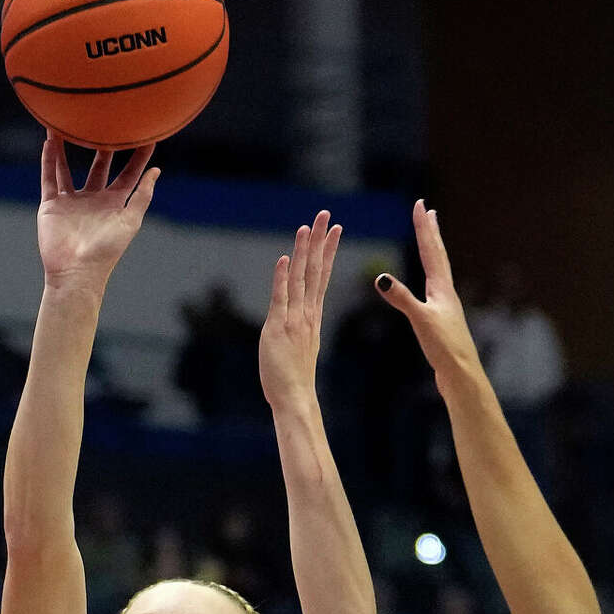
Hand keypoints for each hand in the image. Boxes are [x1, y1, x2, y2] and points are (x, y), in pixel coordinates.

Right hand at [37, 132, 159, 290]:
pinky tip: (50, 140)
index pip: (128, 175)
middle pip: (98, 167)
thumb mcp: (130, 221)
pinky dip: (49, 160)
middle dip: (101, 146)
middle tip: (105, 121)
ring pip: (68, 168)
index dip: (136, 157)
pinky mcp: (51, 205)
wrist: (76, 271)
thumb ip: (142, 196)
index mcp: (115, 204)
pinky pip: (49, 177)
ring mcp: (71, 201)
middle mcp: (93, 200)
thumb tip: (156, 171)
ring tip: (68, 123)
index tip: (144, 135)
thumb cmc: (107, 250)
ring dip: (67, 147)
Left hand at [260, 209, 341, 409]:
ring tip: (308, 227)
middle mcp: (307, 313)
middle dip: (321, 241)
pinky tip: (285, 259)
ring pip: (301, 278)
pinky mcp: (278, 327)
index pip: (322, 276)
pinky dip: (283, 277)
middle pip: (316, 270)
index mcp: (313, 316)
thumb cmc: (295, 378)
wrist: (296, 398)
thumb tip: (294, 320)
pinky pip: (281, 297)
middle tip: (327, 215)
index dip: (327, 251)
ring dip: (304, 251)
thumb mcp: (299, 346)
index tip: (335, 230)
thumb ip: (298, 328)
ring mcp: (294, 319)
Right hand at [372, 200, 482, 376]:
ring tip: (431, 239)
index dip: (423, 228)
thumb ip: (401, 299)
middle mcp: (446, 294)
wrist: (462, 376)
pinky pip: (434, 289)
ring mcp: (446, 307)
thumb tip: (381, 278)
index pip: (431, 251)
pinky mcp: (443, 321)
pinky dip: (430, 276)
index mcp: (442, 290)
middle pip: (438, 256)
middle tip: (428, 210)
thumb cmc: (445, 350)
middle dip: (430, 232)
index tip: (420, 205)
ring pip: (438, 271)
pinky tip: (429, 284)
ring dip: (433, 251)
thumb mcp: (420, 321)